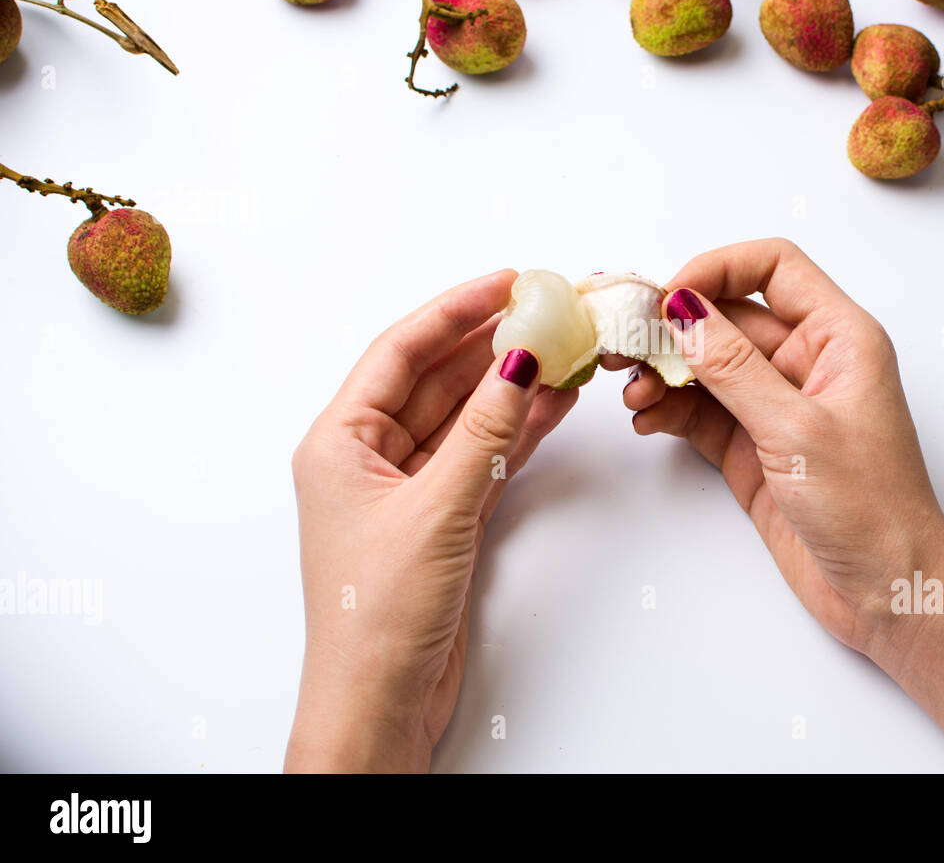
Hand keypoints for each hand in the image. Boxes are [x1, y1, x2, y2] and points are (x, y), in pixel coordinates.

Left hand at [285, 271, 576, 771]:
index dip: (454, 311)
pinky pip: (484, 455)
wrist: (381, 704)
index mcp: (339, 443)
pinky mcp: (443, 518)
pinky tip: (553, 404)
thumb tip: (520, 362)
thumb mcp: (436, 510)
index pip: (400, 352)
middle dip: (491, 345)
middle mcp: (370, 458)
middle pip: (436, 379)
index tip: (505, 282)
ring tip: (562, 348)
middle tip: (545, 310)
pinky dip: (518, 432)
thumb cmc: (376, 618)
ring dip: (511, 386)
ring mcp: (410, 488)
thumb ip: (484, 433)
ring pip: (466, 417)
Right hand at [614, 237, 943, 653]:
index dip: (717, 269)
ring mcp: (778, 406)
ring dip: (664, 373)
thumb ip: (734, 367)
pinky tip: (647, 419)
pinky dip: (670, 409)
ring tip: (633, 395)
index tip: (667, 296)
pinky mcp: (755, 448)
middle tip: (623, 345)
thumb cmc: (873, 509)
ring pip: (708, 365)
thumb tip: (683, 310)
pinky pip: (702, 411)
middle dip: (673, 327)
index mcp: (840, 338)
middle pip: (728, 316)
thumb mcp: (797, 430)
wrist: (889, 592)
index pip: (774, 267)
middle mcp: (808, 363)